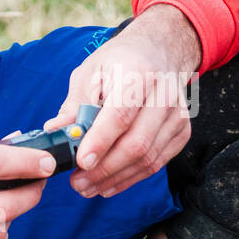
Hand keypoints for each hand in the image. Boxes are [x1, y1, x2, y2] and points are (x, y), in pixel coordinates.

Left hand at [43, 4, 199, 197]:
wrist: (159, 51)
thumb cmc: (118, 62)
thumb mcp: (89, 72)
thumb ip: (74, 104)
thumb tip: (56, 132)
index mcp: (137, 73)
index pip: (120, 114)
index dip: (100, 141)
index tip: (81, 162)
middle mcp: (164, 94)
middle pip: (137, 142)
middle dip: (104, 169)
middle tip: (77, 183)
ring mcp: (177, 114)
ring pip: (148, 158)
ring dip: (115, 178)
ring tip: (87, 187)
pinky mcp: (182, 130)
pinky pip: (157, 162)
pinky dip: (131, 177)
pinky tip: (108, 183)